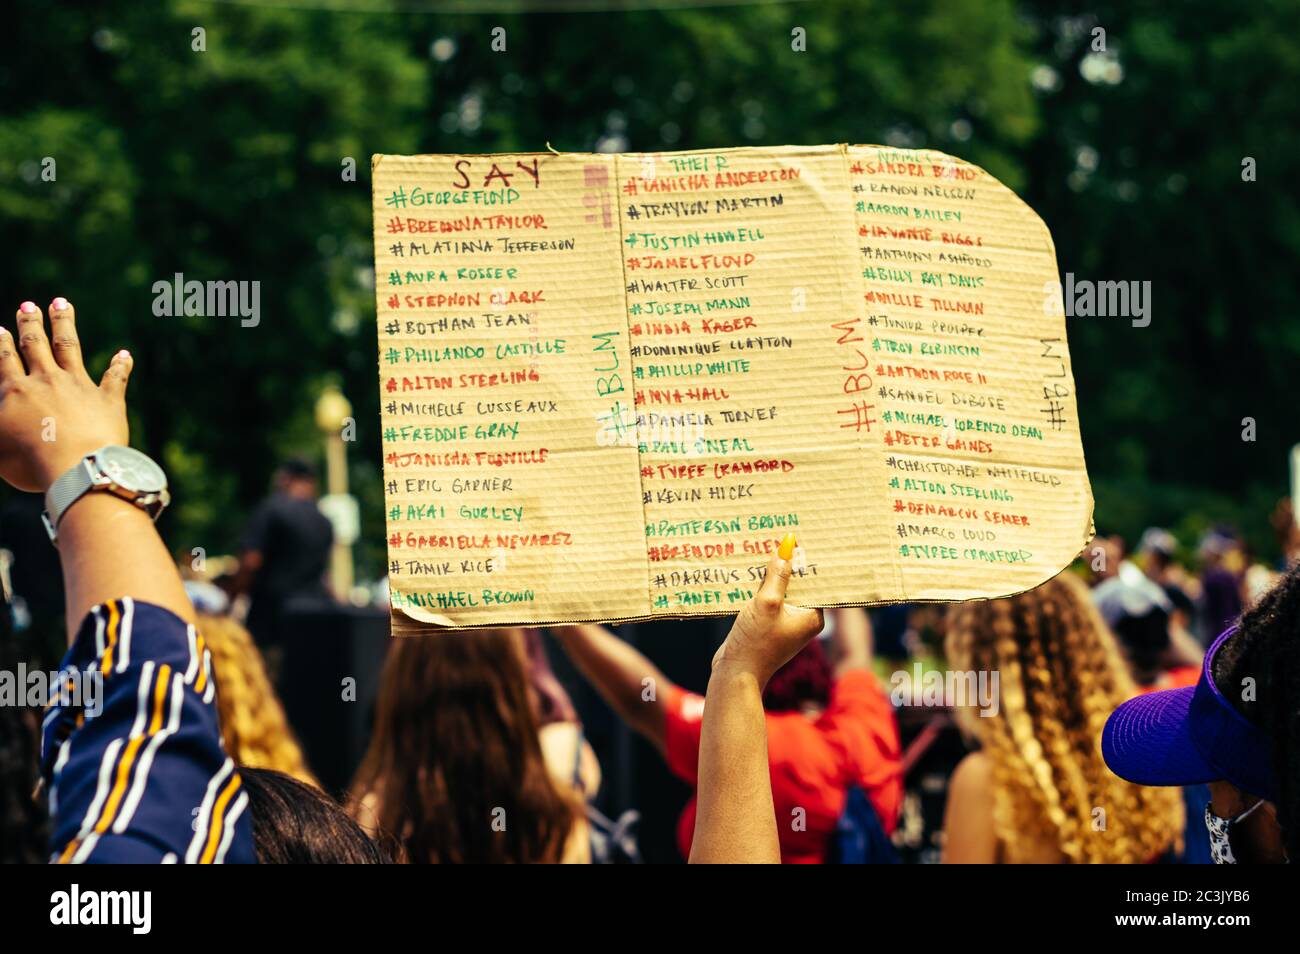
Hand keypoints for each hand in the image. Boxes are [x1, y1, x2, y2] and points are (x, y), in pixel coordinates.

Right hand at [0, 300, 132, 491]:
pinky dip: (120, 365)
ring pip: (69, 347)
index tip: (1, 329)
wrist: (77, 467)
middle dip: (30, 324)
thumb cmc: (30, 462)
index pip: (6, 361)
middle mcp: (46, 381)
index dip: (2, 344)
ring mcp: (79, 387)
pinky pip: (115, 378)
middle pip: (35, 345)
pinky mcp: (108, 399)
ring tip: (62, 303)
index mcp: (15, 391)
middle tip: (28, 305)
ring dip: (64, 324)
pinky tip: (125, 354)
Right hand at [711, 534, 823, 686]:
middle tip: (779, 540)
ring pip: (781, 592)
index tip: (799, 538)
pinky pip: (768, 601)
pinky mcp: (769, 626)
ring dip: (771, 576)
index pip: (815, 580)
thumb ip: (777, 575)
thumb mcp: (767, 603)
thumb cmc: (756, 642)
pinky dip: (761, 589)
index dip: (806, 560)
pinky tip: (750, 574)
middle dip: (787, 565)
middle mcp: (803, 620)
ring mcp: (785, 624)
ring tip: (763, 551)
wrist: (736, 673)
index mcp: (812, 615)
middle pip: (798, 584)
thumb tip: (787, 548)